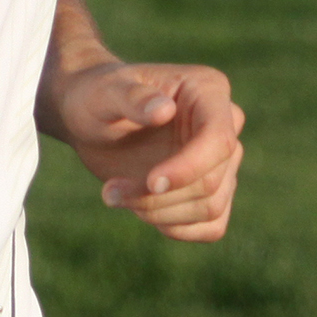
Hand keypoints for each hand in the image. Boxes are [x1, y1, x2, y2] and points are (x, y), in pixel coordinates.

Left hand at [51, 60, 243, 242]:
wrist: (91, 119)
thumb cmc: (97, 95)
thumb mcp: (104, 92)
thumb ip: (131, 97)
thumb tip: (164, 109)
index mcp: (207, 89)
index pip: (218, 140)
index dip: (188, 168)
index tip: (151, 183)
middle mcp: (225, 124)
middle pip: (211, 180)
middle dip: (159, 196)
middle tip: (109, 192)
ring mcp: (221, 160)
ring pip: (211, 207)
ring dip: (159, 213)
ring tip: (114, 195)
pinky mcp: (212, 189)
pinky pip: (211, 225)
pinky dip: (175, 227)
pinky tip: (138, 209)